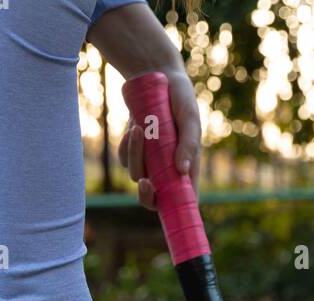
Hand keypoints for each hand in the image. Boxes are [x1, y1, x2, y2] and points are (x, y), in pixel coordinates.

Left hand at [118, 69, 200, 208]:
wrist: (157, 75)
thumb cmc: (180, 97)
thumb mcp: (189, 116)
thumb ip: (188, 143)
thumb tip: (182, 171)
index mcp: (187, 168)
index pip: (183, 200)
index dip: (176, 212)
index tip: (168, 212)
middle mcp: (168, 169)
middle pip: (154, 198)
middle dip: (146, 195)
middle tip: (144, 183)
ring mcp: (149, 161)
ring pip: (136, 174)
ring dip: (135, 154)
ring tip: (139, 127)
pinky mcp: (134, 150)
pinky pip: (124, 160)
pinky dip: (126, 146)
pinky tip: (133, 127)